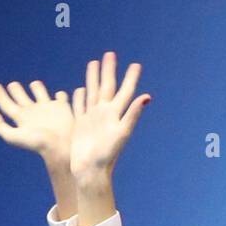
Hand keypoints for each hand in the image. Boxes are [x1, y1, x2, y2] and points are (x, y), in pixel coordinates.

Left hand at [0, 80, 73, 170]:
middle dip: (16, 90)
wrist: (60, 147)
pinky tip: (58, 95)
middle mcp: (33, 112)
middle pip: (21, 97)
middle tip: (12, 85)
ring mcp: (47, 109)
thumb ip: (0, 127)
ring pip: (40, 93)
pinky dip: (60, 95)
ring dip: (37, 88)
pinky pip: (60, 97)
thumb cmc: (38, 143)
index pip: (7, 105)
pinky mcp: (61, 108)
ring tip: (34, 84)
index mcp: (21, 118)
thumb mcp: (13, 137)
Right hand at [70, 51, 150, 181]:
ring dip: (93, 78)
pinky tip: (79, 90)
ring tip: (93, 63)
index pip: (125, 91)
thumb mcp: (122, 133)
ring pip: (93, 92)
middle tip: (110, 53)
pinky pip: (79, 106)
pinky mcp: (81, 125)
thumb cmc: (107, 155)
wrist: (90, 171)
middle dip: (109, 70)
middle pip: (107, 86)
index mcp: (115, 114)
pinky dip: (79, 97)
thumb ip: (132, 114)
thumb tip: (147, 97)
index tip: (136, 64)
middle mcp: (104, 114)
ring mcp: (92, 119)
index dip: (130, 78)